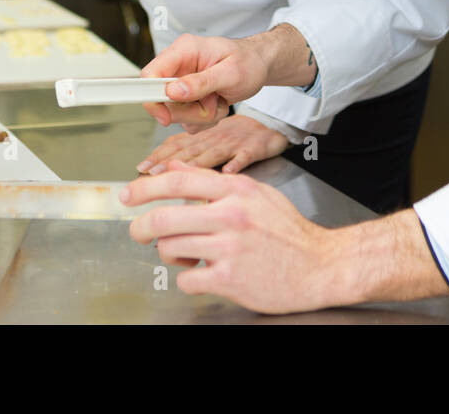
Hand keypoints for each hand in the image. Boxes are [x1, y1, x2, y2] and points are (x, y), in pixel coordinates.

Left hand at [123, 160, 341, 313]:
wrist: (321, 265)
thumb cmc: (287, 231)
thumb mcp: (254, 195)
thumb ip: (214, 182)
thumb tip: (176, 168)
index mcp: (237, 190)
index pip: (180, 180)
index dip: (146, 187)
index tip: (128, 195)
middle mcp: (231, 215)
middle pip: (164, 217)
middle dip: (141, 228)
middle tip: (138, 233)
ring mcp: (230, 248)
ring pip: (171, 248)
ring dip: (169, 254)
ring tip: (183, 255)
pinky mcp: (230, 278)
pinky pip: (187, 280)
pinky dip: (187, 279)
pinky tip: (202, 274)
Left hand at [136, 114, 289, 174]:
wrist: (268, 129)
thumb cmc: (236, 139)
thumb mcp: (209, 143)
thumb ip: (188, 154)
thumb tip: (159, 172)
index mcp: (202, 139)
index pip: (176, 146)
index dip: (158, 156)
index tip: (141, 168)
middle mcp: (214, 140)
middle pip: (188, 151)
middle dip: (167, 163)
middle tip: (149, 175)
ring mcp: (233, 144)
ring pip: (211, 154)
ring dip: (193, 165)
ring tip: (176, 176)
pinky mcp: (253, 149)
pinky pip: (244, 157)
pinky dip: (235, 164)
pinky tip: (227, 172)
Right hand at [139, 32, 274, 128]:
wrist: (259, 66)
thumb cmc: (248, 62)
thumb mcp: (230, 73)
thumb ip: (201, 82)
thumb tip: (173, 91)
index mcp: (184, 50)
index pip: (150, 74)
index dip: (152, 98)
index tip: (165, 117)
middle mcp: (178, 66)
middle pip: (162, 100)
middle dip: (188, 111)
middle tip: (213, 102)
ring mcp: (181, 82)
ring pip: (174, 113)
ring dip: (199, 115)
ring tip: (219, 100)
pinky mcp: (187, 96)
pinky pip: (185, 119)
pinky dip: (203, 119)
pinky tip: (217, 104)